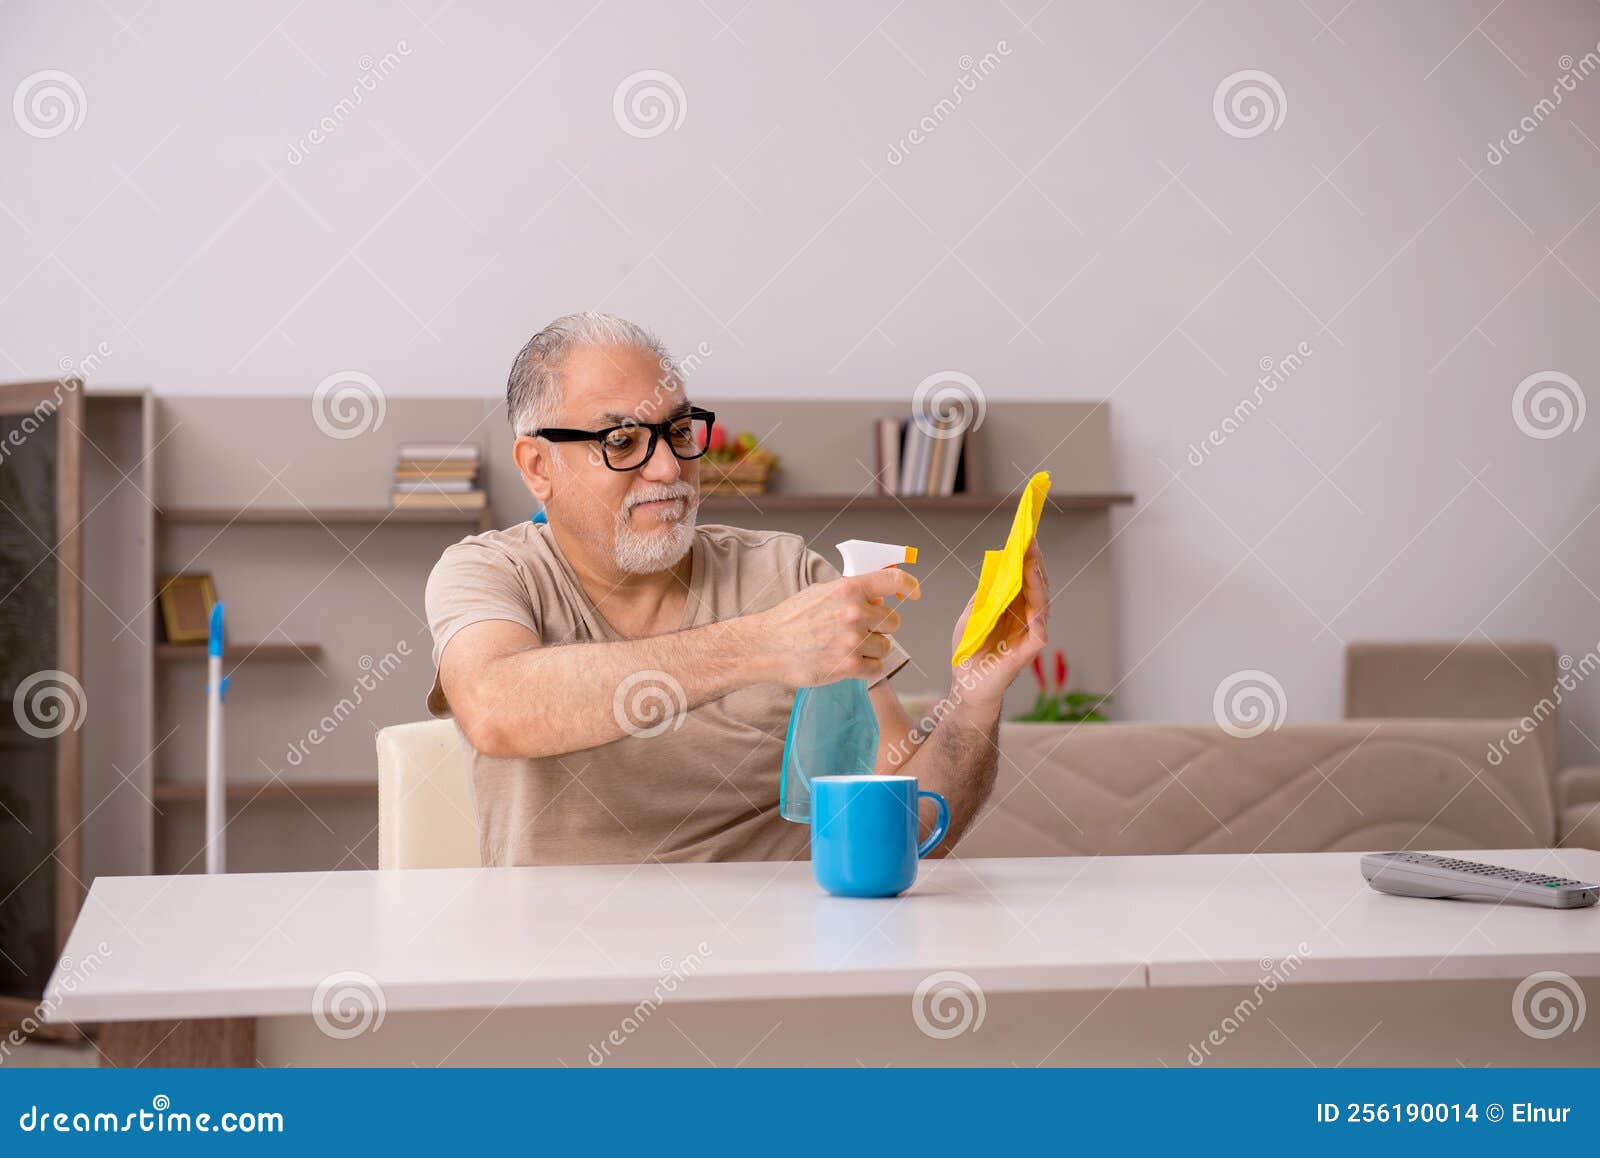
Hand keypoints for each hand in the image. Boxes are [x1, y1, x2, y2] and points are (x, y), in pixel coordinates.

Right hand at [752, 568, 919, 686]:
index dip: (909, 585)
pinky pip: (877, 668)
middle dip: (880, 628)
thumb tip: (879, 600)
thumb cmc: (791, 619)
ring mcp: (852, 640)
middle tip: (858, 632)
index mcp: (848, 588)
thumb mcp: (820, 593)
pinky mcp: (849, 665)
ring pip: (886, 647)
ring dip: (872, 650)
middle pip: (893, 621)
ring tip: (847, 648)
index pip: (893, 580)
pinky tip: (847, 663)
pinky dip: (866, 669)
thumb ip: (851, 593)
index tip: (913, 593)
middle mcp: (854, 612)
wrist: (767, 646)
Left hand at [949, 538, 1048, 710]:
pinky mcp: (1028, 652)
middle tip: (1030, 544)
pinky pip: (1039, 634)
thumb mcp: (970, 616)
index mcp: (1014, 607)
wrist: (966, 683)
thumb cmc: (969, 650)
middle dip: (1035, 564)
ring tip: (1031, 566)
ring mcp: (1029, 634)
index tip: (1026, 537)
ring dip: (1037, 585)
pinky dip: (1038, 620)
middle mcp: (1027, 618)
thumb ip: (983, 596)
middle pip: (1038, 587)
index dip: (1028, 558)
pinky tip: (1034, 609)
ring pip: (1042, 606)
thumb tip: (993, 571)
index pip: (1026, 579)